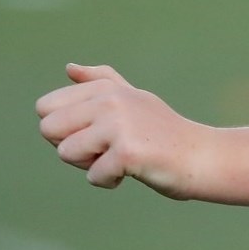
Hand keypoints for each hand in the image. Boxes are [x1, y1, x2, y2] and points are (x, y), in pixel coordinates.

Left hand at [36, 63, 204, 197]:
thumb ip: (102, 82)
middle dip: (71, 147)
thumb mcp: (135, 99)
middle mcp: (110, 100)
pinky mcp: (127, 152)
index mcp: (106, 87)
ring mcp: (119, 125)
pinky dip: (110, 181)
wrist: (202, 157)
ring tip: (121, 159)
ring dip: (90, 165)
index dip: (64, 128)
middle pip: (48, 130)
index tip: (96, 133)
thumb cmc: (166, 133)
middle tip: (105, 149)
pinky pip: (93, 176)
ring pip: (66, 154)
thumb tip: (69, 67)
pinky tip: (135, 171)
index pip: (45, 108)